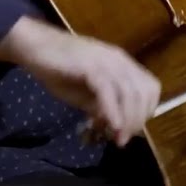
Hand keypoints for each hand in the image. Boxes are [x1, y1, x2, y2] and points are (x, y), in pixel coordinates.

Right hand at [0, 18, 160, 146]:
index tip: (132, 130)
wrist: (35, 46)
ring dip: (127, 119)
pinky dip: (112, 110)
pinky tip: (111, 125)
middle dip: (138, 119)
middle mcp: (120, 61)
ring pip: (130, 91)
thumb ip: (101, 106)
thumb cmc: (59, 69)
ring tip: (118, 138)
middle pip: (145, 91)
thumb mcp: (84, 93)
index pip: (150, 87)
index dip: (146, 111)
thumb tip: (115, 125)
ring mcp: (107, 61)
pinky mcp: (90, 65)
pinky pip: (108, 90)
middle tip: (123, 138)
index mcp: (123, 65)